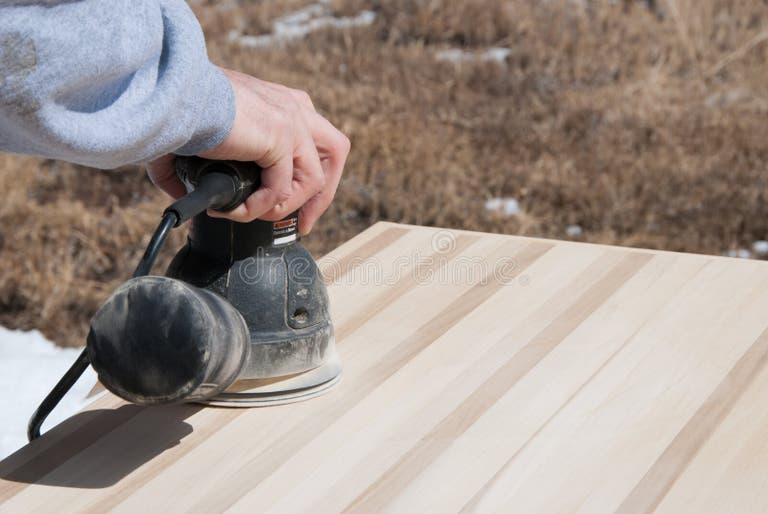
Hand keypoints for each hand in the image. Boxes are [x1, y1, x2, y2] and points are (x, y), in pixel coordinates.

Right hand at [146, 68, 349, 234]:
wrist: (171, 97)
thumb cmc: (179, 110)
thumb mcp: (201, 138)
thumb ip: (198, 165)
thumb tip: (182, 193)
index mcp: (282, 103)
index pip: (316, 144)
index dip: (308, 181)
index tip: (287, 208)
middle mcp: (294, 107)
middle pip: (334, 155)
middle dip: (321, 196)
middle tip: (301, 225)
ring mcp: (292, 120)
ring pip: (313, 180)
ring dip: (283, 208)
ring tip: (248, 214)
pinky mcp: (280, 136)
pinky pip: (282, 189)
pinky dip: (260, 207)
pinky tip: (234, 210)